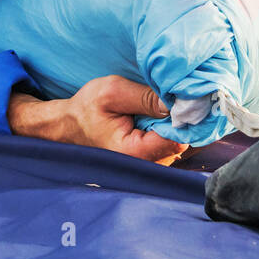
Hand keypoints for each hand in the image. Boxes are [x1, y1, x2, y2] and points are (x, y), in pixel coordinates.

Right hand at [8, 75, 187, 165]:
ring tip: (169, 101)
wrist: (70, 125)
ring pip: (182, 141)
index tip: (189, 95)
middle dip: (186, 117)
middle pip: (184, 141)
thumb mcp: (113, 93)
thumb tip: (177, 100)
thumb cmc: (87, 109)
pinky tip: (164, 113)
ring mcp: (152, 164)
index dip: (187, 115)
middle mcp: (147, 165)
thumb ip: (146, 97)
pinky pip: (174, 141)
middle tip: (181, 93)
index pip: (178, 138)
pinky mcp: (154, 158)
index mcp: (135, 153)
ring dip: (180, 120)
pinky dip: (174, 126)